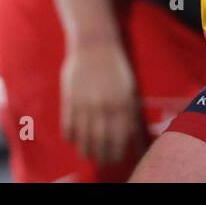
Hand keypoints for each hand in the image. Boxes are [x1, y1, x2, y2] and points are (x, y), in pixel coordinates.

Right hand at [60, 41, 140, 165]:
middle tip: (104, 160)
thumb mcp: (130, 89)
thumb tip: (137, 138)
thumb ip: (132, 114)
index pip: (121, 138)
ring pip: (84, 139)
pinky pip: (68, 127)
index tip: (118, 158)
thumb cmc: (116, 68)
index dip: (119, 153)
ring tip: (89, 154)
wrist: (94, 44)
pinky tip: (75, 139)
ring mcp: (85, 104)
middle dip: (103, 156)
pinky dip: (71, 137)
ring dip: (86, 151)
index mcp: (123, 104)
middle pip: (102, 143)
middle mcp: (104, 106)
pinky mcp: (69, 100)